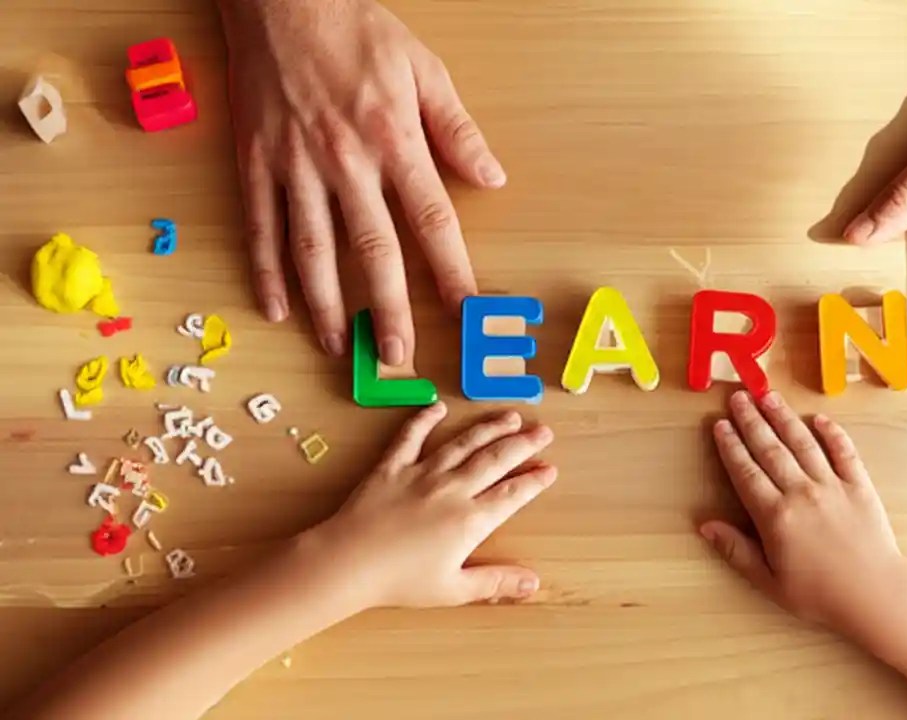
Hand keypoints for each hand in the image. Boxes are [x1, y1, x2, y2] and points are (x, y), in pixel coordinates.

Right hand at [218, 0, 504, 363]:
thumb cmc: (356, 29)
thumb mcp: (424, 68)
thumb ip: (457, 130)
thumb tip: (492, 178)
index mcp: (393, 140)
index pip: (431, 218)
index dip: (452, 268)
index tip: (466, 309)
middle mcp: (344, 161)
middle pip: (372, 249)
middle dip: (388, 308)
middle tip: (397, 355)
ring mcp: (294, 165)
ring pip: (311, 249)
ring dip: (325, 305)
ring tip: (335, 347)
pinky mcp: (255, 162)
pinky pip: (260, 225)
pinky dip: (266, 270)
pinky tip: (276, 308)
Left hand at [306, 404, 555, 609]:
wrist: (347, 562)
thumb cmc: (399, 582)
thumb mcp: (453, 590)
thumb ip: (495, 582)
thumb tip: (533, 583)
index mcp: (470, 521)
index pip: (512, 494)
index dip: (535, 481)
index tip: (551, 468)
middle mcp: (453, 489)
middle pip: (496, 460)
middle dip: (523, 444)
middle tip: (543, 431)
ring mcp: (422, 473)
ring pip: (463, 443)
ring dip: (490, 428)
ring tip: (511, 416)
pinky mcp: (392, 466)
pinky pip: (411, 437)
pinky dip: (425, 419)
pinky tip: (439, 407)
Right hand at [699, 391, 905, 636]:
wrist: (874, 594)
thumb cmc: (819, 595)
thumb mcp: (769, 582)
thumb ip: (736, 551)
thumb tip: (706, 526)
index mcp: (775, 516)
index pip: (746, 472)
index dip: (730, 447)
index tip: (720, 425)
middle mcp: (801, 493)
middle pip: (770, 450)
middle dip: (751, 421)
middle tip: (738, 398)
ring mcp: (832, 486)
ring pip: (803, 443)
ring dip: (784, 418)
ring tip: (768, 396)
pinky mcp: (860, 486)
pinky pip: (844, 452)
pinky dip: (832, 434)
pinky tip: (819, 419)